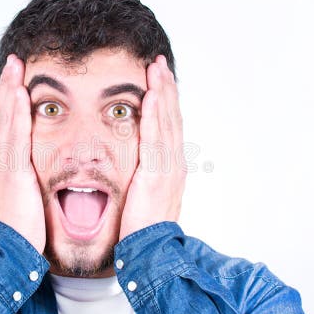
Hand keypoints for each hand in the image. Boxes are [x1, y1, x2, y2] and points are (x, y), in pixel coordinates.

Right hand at [0, 55, 45, 252]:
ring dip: (9, 90)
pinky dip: (16, 112)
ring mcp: (2, 165)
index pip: (2, 125)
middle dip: (5, 86)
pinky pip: (15, 136)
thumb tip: (31, 170)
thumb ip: (24, 178)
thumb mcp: (21, 197)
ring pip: (4, 120)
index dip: (6, 100)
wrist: (10, 251)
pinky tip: (20, 94)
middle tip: (12, 61)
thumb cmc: (21, 229)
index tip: (12, 79)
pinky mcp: (13, 172)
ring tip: (15, 67)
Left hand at [119, 55, 185, 239]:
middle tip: (159, 63)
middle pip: (172, 116)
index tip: (161, 79)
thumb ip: (146, 176)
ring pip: (167, 121)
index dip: (167, 100)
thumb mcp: (147, 196)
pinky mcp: (156, 173)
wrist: (152, 250)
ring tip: (156, 69)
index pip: (170, 125)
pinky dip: (155, 113)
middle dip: (166, 87)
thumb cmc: (145, 228)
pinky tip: (152, 94)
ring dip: (162, 92)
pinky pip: (155, 137)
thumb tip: (140, 166)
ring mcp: (168, 167)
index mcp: (171, 167)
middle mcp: (174, 162)